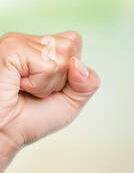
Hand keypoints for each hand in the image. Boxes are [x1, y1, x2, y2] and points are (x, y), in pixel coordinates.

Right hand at [0, 31, 99, 155]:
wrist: (6, 132)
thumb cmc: (30, 117)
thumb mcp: (71, 101)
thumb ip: (87, 82)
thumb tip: (78, 63)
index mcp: (39, 47)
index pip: (74, 41)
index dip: (72, 70)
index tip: (50, 86)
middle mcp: (27, 40)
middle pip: (71, 46)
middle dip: (61, 79)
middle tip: (36, 90)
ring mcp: (16, 42)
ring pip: (61, 58)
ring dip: (48, 84)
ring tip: (26, 89)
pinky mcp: (9, 49)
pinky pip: (47, 66)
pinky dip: (38, 84)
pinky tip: (18, 87)